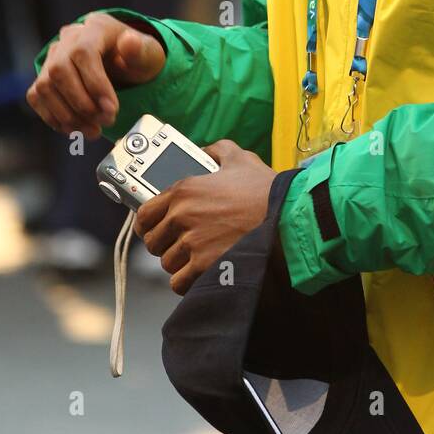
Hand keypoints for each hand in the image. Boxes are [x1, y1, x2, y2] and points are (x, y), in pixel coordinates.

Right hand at [27, 11, 166, 138]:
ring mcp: (53, 57)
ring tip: (93, 130)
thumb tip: (129, 42)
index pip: (83, 53)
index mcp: (95, 28)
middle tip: (105, 121)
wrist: (124, 62)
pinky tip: (74, 128)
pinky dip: (53, 117)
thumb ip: (141, 50)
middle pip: (60, 71)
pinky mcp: (44, 76)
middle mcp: (69, 39)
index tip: (112, 109)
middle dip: (82, 104)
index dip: (95, 84)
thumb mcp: (148, 54)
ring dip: (68, 115)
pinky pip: (37, 97)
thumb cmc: (136, 58)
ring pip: (45, 86)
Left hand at [134, 140, 273, 295]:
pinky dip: (188, 282)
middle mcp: (182, 217)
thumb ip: (218, 150)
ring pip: (167, 263)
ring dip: (180, 264)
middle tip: (182, 244)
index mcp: (184, 190)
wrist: (288, 218)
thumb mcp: (241, 159)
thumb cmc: (266, 191)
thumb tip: (206, 152)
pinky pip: (179, 283)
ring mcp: (192, 243)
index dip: (148, 224)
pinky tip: (202, 273)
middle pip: (153, 242)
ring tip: (197, 258)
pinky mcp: (204, 267)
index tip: (154, 228)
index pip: (144, 213)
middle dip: (166, 245)